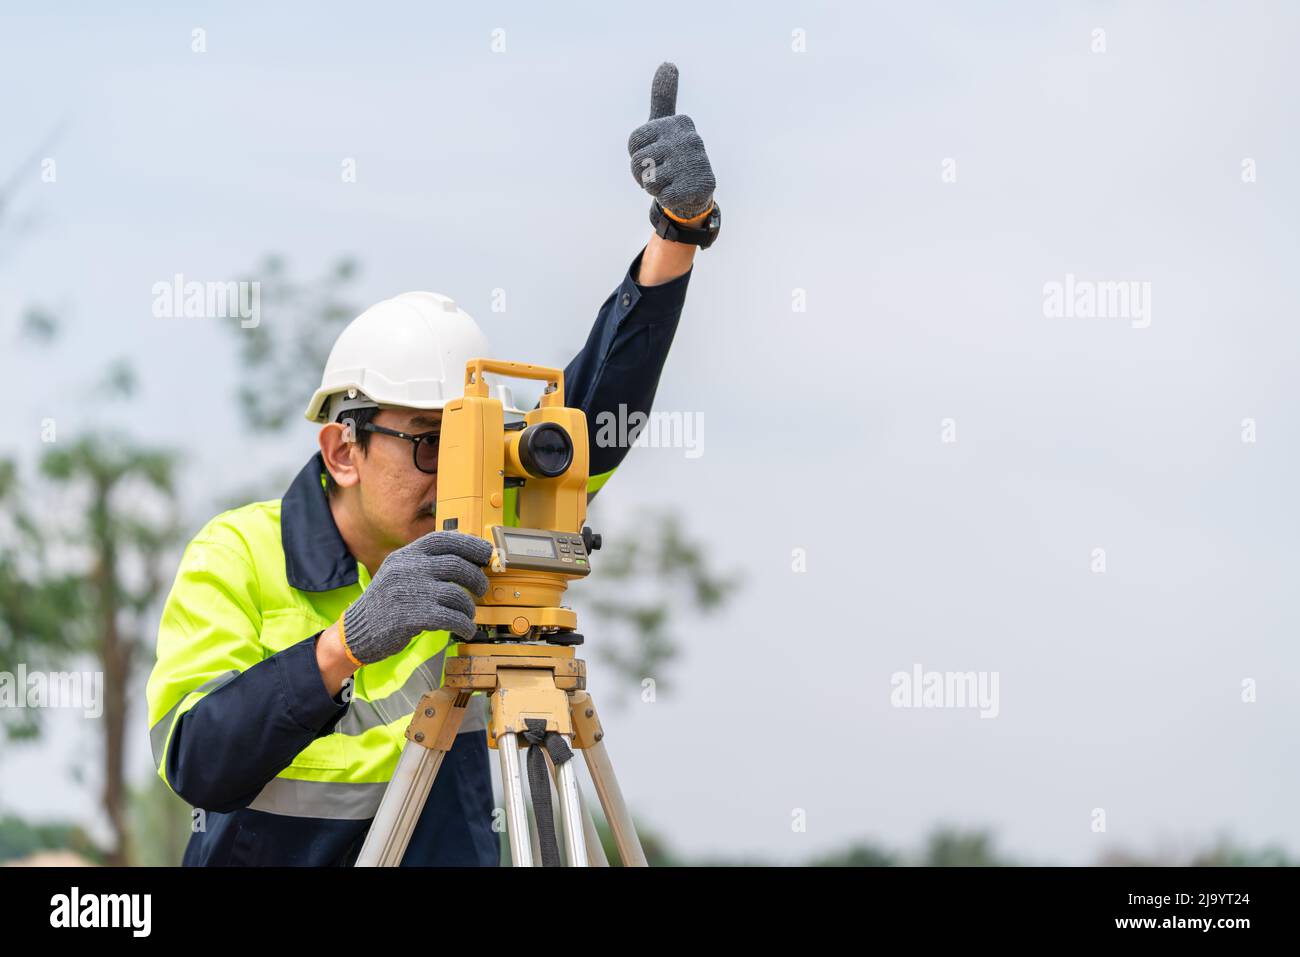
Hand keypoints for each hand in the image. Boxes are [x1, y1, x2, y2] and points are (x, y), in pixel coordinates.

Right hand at [340, 530, 492, 664]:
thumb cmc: (385, 603)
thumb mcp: (398, 572)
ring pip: (456, 594)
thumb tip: (466, 558)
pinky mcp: (411, 617)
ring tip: (468, 614)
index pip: (443, 539)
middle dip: (477, 578)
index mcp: (406, 555)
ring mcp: (409, 591)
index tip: (486, 552)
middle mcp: (407, 568)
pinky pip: (450, 617)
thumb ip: (425, 563)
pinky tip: (466, 629)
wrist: (356, 630)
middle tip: (481, 589)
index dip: (470, 544)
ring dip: (469, 607)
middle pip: (456, 565)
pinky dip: (464, 624)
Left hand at [627, 62, 715, 220]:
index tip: (654, 156)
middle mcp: (689, 138)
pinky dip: (667, 199)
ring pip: (648, 180)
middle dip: (642, 174)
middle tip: (660, 173)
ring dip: (654, 187)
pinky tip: (679, 192)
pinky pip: (663, 196)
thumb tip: (668, 63)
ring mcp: (694, 162)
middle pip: (637, 162)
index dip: (637, 155)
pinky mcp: (697, 186)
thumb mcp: (665, 125)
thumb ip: (663, 97)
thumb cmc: (675, 156)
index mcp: (679, 122)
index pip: (634, 142)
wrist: (697, 191)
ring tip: (669, 181)